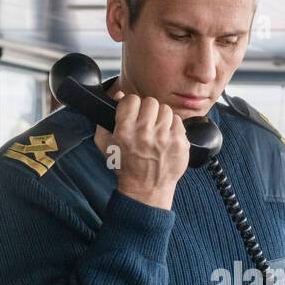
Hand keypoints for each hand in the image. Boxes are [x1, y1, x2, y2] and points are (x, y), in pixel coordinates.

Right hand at [93, 91, 189, 209]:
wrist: (147, 189)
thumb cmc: (126, 166)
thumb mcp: (105, 144)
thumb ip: (105, 119)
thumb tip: (119, 95)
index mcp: (125, 130)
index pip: (132, 99)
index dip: (132, 105)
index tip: (133, 113)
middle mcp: (145, 132)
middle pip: (151, 102)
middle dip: (148, 111)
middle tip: (147, 122)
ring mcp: (165, 137)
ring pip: (166, 110)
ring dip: (161, 118)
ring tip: (157, 130)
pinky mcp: (180, 142)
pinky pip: (178, 122)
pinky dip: (173, 127)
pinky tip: (166, 138)